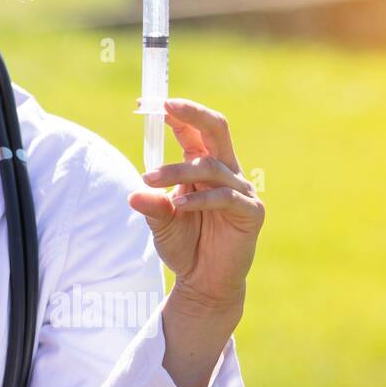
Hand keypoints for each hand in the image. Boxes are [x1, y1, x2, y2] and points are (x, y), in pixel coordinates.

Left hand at [127, 97, 264, 314]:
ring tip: (149, 179)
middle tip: (165, 106)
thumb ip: (152, 204)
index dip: (173, 113)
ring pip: (211, 166)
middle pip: (216, 129)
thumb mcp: (160, 222)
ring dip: (177, 170)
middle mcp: (225, 171)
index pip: (192, 130)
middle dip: (192, 113)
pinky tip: (178, 205)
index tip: (146, 104)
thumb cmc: (184, 245)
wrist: (204, 282)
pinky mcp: (251, 212)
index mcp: (203, 165)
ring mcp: (241, 190)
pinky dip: (200, 199)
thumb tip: (134, 193)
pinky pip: (226, 197)